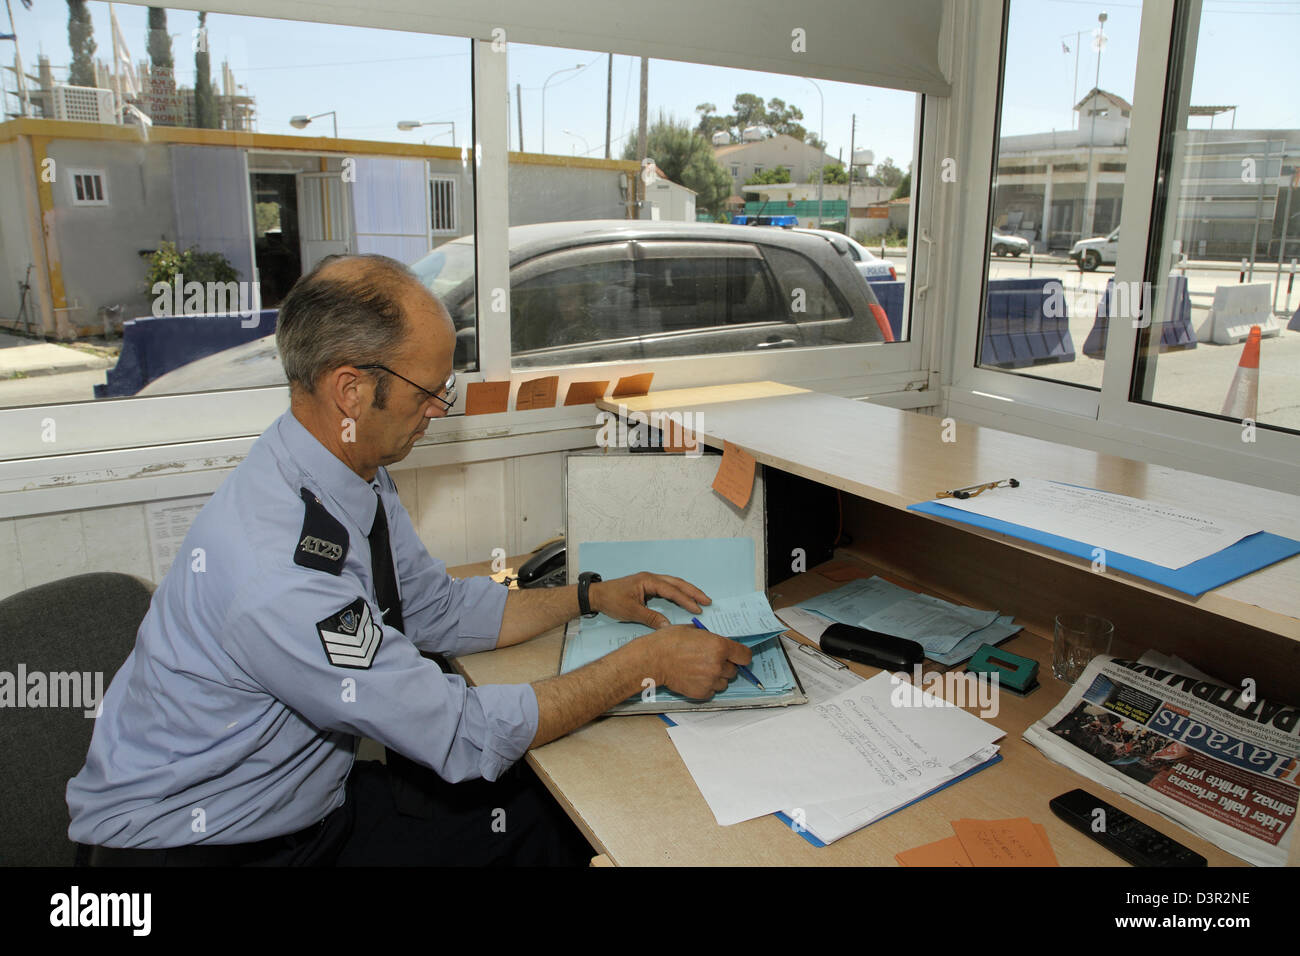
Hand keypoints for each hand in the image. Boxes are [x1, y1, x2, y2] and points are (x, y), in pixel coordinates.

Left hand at [589, 572, 710, 628]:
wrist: (596, 595)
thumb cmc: (612, 600)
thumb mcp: (631, 611)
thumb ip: (650, 618)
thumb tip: (668, 626)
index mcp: (648, 581)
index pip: (672, 590)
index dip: (686, 600)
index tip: (697, 609)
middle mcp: (651, 578)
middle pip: (677, 583)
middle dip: (693, 592)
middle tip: (707, 601)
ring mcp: (650, 581)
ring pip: (673, 584)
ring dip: (687, 591)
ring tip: (701, 599)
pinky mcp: (647, 587)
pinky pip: (667, 588)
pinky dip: (678, 593)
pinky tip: (684, 600)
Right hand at [642, 625, 751, 699]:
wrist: (653, 659)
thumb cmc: (669, 642)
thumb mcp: (694, 631)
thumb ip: (711, 639)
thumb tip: (719, 643)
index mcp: (719, 647)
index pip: (745, 656)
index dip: (741, 656)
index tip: (738, 657)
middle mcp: (718, 665)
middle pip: (734, 670)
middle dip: (725, 666)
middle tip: (710, 661)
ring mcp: (710, 681)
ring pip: (724, 682)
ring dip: (717, 677)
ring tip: (700, 670)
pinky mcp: (702, 693)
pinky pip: (712, 691)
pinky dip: (706, 686)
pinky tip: (694, 678)